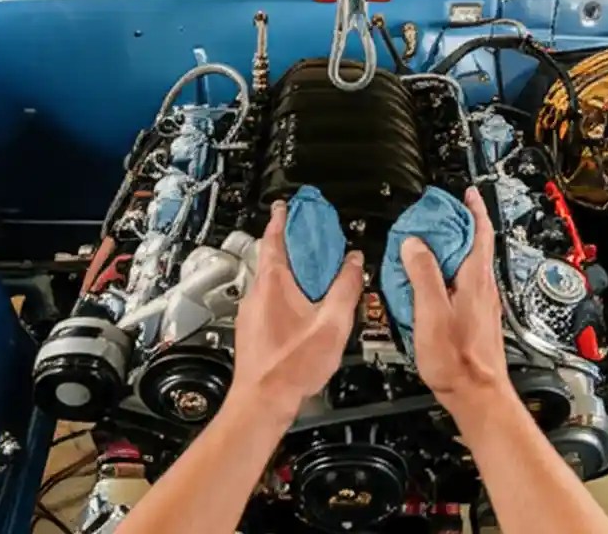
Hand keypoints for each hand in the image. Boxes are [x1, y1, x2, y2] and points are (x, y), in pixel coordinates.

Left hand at [230, 200, 364, 421]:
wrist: (263, 401)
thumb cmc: (291, 367)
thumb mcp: (332, 323)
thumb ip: (346, 288)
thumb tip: (355, 263)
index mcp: (273, 284)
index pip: (275, 238)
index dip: (283, 219)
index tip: (288, 206)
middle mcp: (257, 294)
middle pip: (273, 257)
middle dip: (292, 244)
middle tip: (308, 235)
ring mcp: (252, 312)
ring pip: (271, 280)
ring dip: (291, 270)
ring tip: (314, 270)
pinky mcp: (254, 329)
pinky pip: (270, 298)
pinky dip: (287, 290)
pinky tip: (304, 304)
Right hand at [401, 187, 514, 415]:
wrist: (477, 395)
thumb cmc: (457, 360)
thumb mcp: (432, 312)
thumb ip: (423, 275)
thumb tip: (414, 244)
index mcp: (475, 280)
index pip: (480, 233)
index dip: (474, 209)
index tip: (467, 194)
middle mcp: (484, 289)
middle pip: (475, 246)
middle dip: (459, 226)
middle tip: (440, 215)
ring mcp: (482, 304)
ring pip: (469, 266)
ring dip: (453, 250)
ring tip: (431, 244)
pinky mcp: (477, 319)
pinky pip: (463, 284)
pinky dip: (448, 273)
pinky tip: (432, 283)